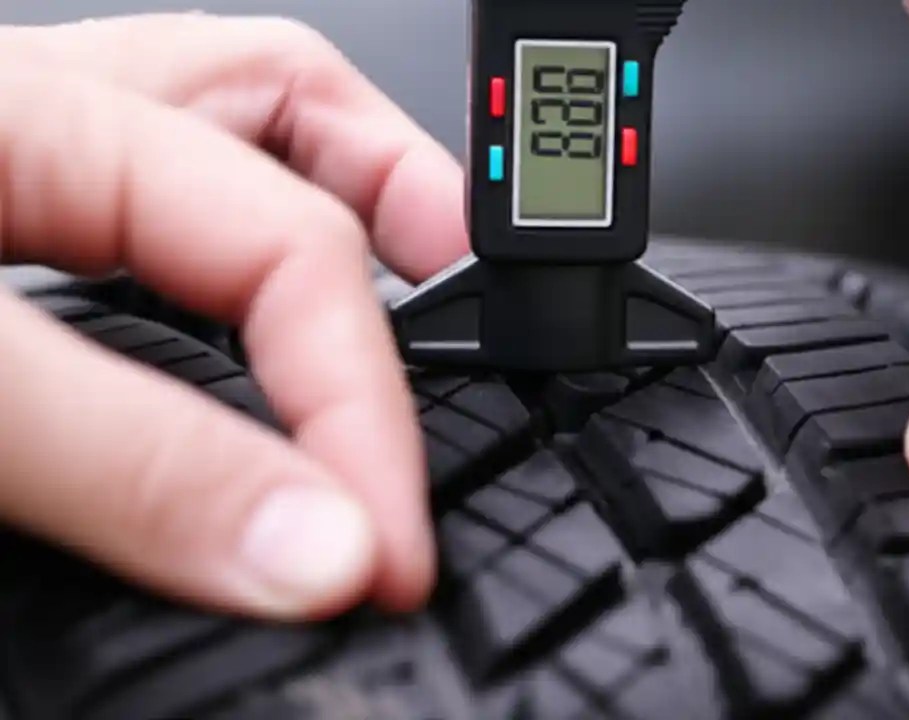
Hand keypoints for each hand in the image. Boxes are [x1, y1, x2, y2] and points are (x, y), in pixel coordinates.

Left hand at [0, 14, 466, 618]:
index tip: (384, 549)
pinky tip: (229, 350)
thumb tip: (318, 543)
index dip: (362, 405)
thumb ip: (128, 458)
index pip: (285, 239)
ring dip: (331, 221)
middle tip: (478, 318)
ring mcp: (0, 178)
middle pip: (288, 110)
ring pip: (217, 153)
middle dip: (411, 211)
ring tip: (399, 303)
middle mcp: (31, 124)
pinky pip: (136, 235)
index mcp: (32, 109)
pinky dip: (220, 287)